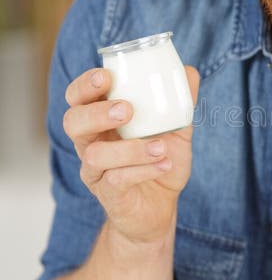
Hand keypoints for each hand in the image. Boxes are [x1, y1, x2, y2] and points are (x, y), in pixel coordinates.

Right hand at [63, 65, 200, 242]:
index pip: (78, 97)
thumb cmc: (160, 159)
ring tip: (160, 145)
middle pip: (73, 122)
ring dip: (129, 148)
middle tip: (126, 109)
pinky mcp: (108, 195)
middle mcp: (91, 143)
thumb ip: (180, 102)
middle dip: (96, 113)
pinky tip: (164, 163)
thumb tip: (189, 72)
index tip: (106, 76)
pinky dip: (143, 169)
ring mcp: (95, 172)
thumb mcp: (175, 129)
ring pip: (95, 155)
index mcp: (100, 120)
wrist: (161, 207)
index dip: (85, 85)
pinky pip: (116, 180)